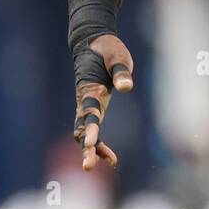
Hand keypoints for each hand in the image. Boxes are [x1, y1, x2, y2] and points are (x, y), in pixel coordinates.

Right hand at [73, 34, 133, 170]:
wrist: (93, 42)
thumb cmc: (106, 49)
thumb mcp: (117, 57)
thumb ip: (121, 72)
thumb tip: (126, 87)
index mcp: (90, 89)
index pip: (88, 113)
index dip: (89, 129)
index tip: (90, 142)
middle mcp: (86, 100)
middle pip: (81, 129)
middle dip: (85, 148)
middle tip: (88, 167)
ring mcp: (88, 105)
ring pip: (84, 133)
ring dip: (90, 150)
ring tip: (102, 166)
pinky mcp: (94, 106)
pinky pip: (93, 129)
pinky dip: (99, 144)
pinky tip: (112, 159)